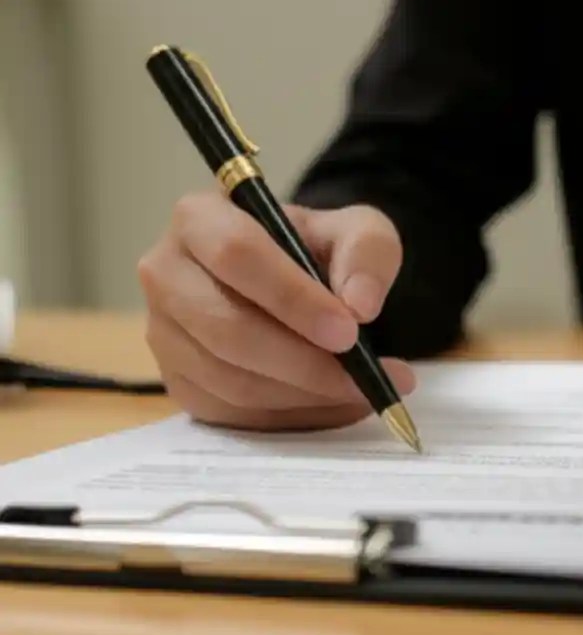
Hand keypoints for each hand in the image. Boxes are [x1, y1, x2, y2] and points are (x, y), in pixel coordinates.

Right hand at [138, 191, 415, 430]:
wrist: (293, 281)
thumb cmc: (316, 248)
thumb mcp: (356, 230)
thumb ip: (367, 252)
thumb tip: (360, 305)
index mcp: (200, 219)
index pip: (237, 255)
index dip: (293, 298)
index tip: (348, 331)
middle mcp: (166, 274)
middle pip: (227, 329)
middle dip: (304, 361)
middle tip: (365, 375)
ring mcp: (163, 333)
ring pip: (230, 379)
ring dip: (304, 394)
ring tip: (363, 390)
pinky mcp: (178, 381)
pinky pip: (232, 412)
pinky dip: (291, 415)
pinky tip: (335, 403)